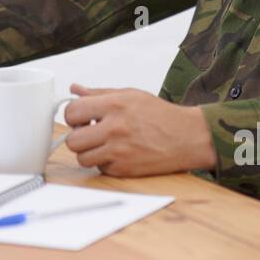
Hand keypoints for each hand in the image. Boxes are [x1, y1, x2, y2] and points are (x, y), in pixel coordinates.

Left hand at [62, 84, 216, 176]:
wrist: (187, 137)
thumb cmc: (160, 115)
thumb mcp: (130, 95)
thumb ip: (99, 93)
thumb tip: (75, 90)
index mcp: (115, 105)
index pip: (72, 112)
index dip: (73, 116)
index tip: (80, 117)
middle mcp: (115, 128)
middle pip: (72, 140)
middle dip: (78, 136)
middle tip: (90, 132)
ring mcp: (119, 151)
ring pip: (82, 158)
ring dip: (89, 152)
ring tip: (103, 144)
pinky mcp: (125, 170)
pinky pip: (100, 169)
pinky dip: (105, 163)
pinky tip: (118, 153)